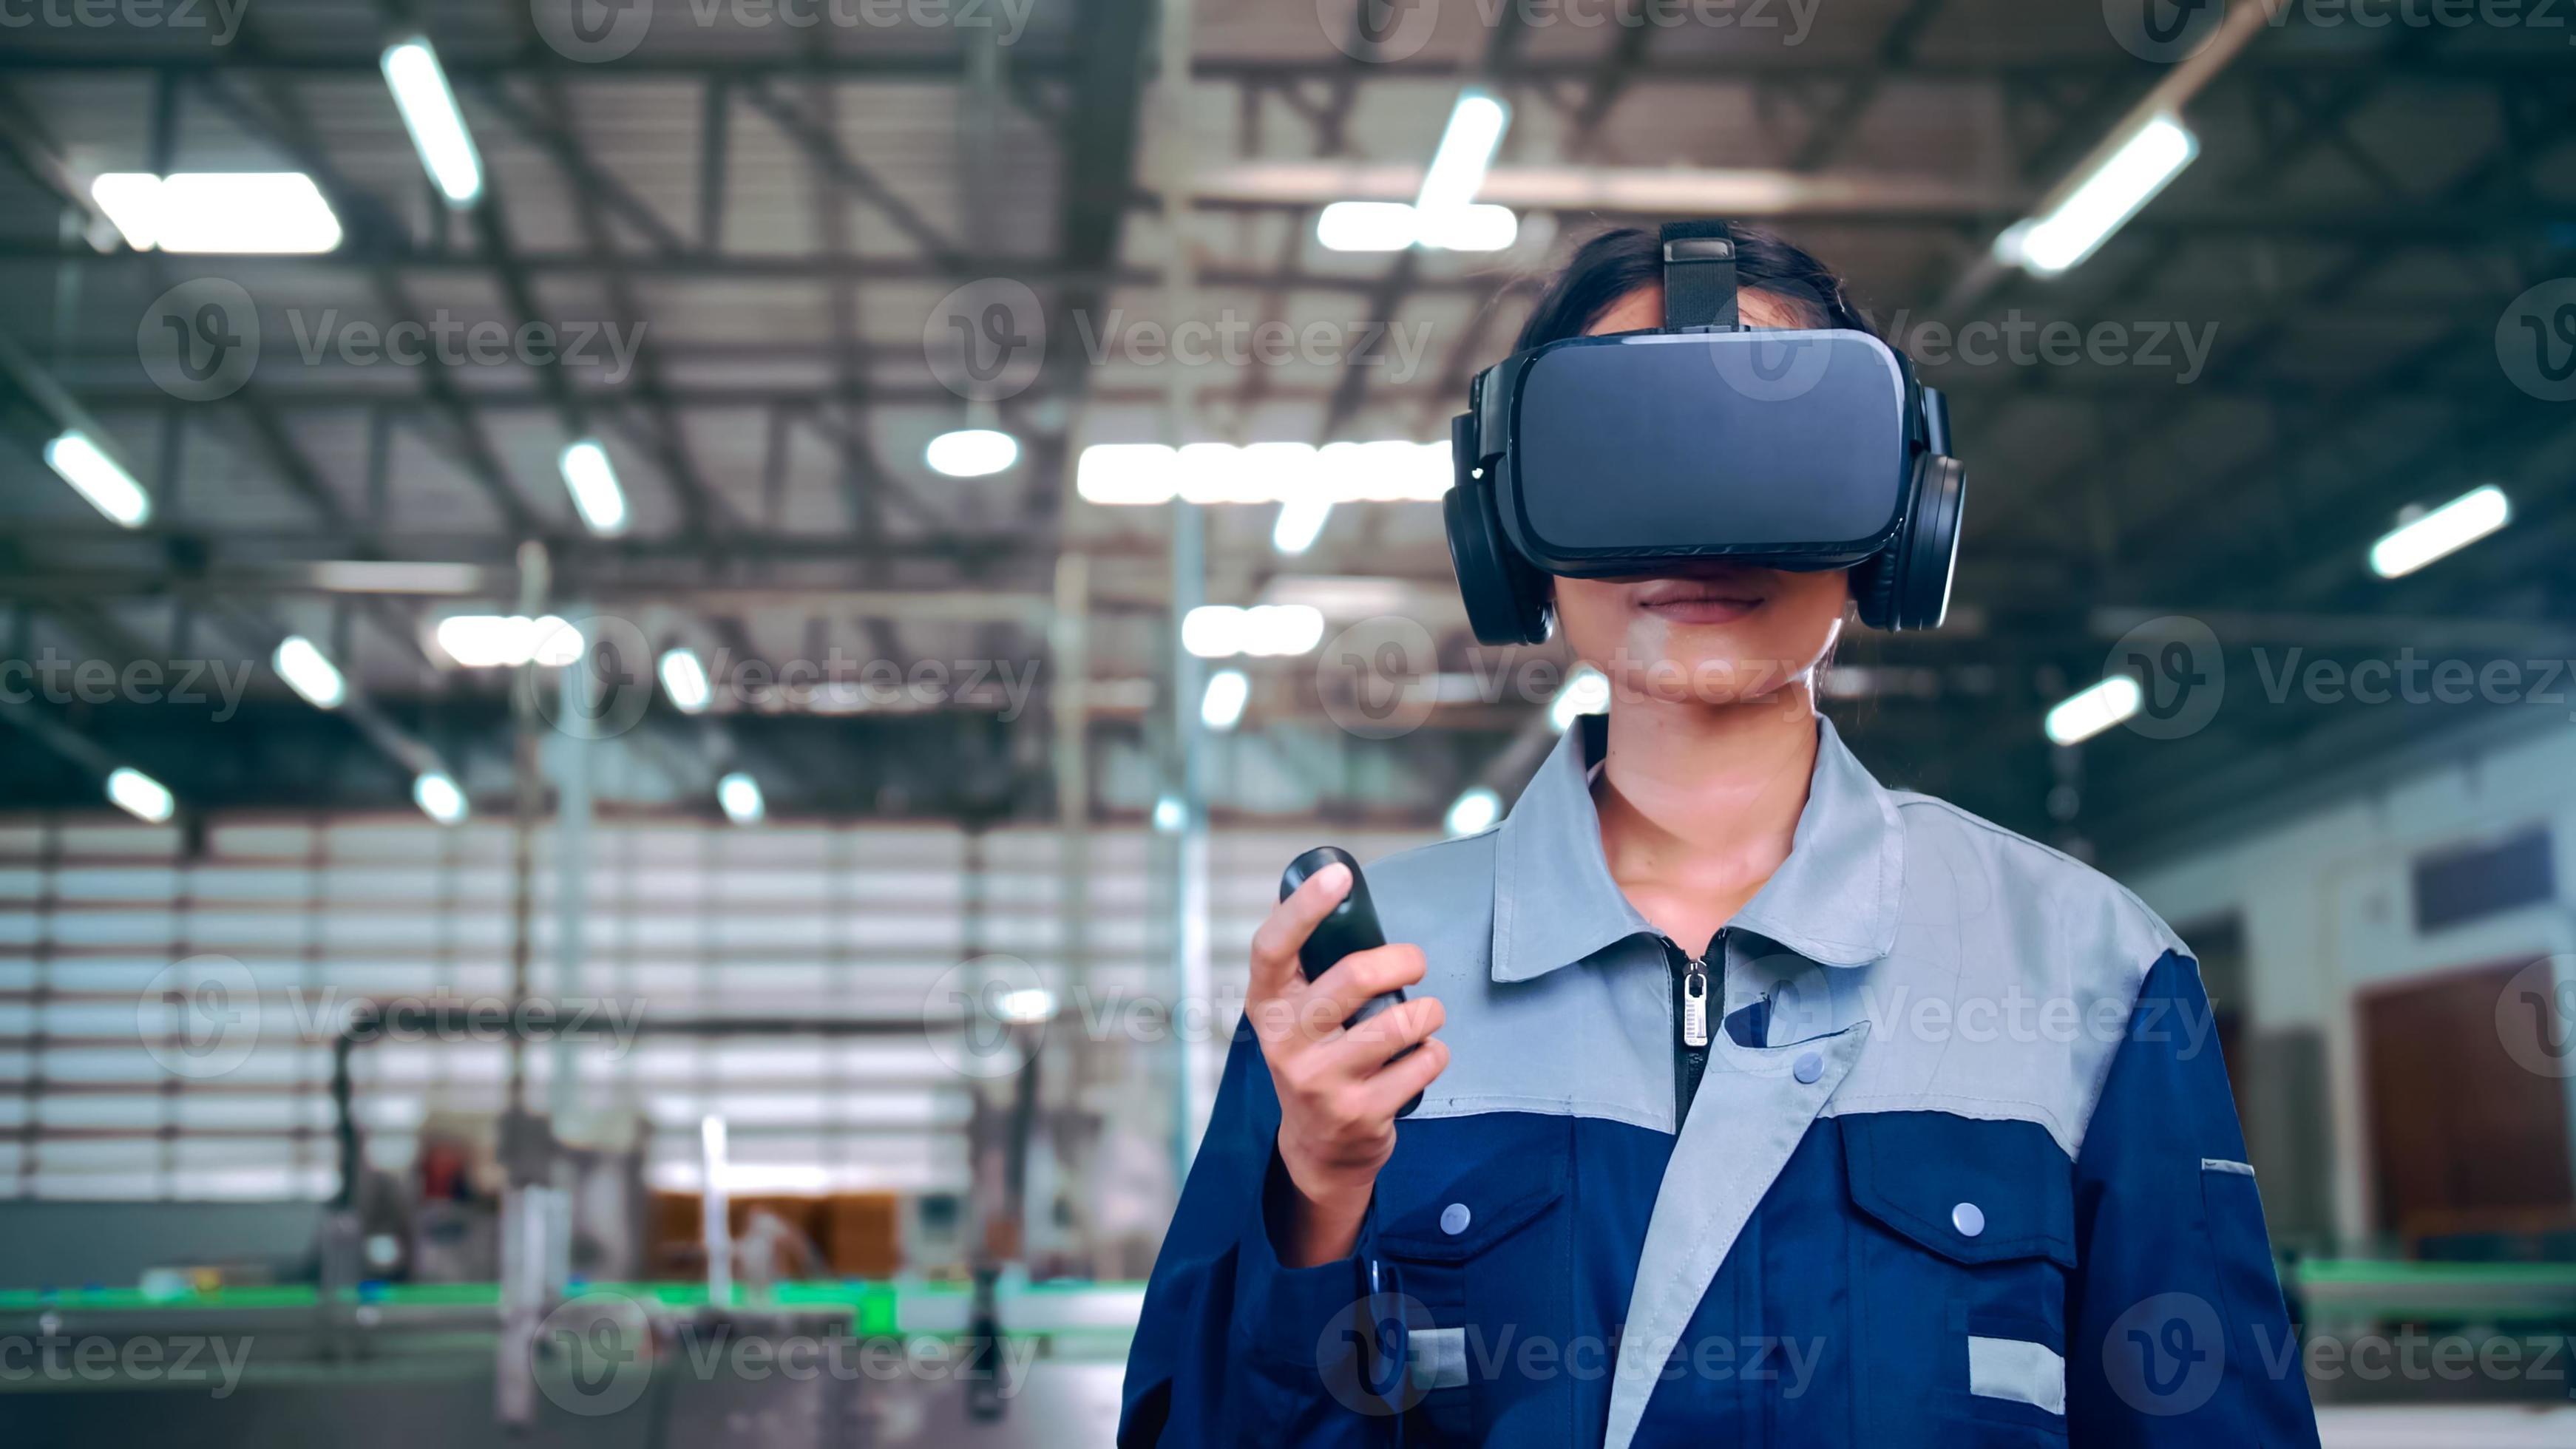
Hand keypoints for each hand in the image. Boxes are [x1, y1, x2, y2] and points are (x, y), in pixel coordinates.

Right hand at [1247, 862, 1449, 1266]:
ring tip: (1428, 1014)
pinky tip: (1423, 1056)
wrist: (1318, 1149)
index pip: (1273, 947)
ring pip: (1399, 1022)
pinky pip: (1422, 1063)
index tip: (1339, 875)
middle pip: (1354, 978)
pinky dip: (1435, 1053)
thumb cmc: (1314, 1058)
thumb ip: (1303, 960)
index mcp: (1267, 1006)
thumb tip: (1305, 880)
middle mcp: (1286, 1043)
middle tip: (1416, 961)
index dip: (1304, 907)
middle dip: (1403, 959)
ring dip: (1429, 1011)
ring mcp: (1321, 1082)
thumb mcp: (1293, 1013)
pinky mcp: (1360, 1113)